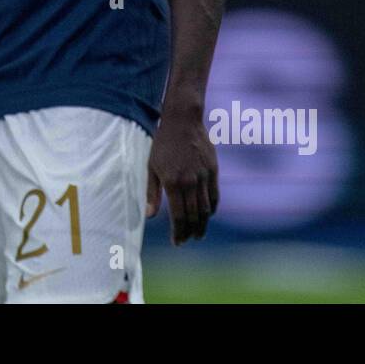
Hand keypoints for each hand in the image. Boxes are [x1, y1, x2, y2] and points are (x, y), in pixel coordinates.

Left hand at [146, 113, 218, 243]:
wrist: (183, 121)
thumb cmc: (162, 144)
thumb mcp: (151, 167)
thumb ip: (151, 193)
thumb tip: (149, 216)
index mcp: (173, 183)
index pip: (178, 216)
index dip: (178, 232)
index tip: (177, 242)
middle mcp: (190, 182)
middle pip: (193, 216)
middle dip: (190, 232)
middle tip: (186, 241)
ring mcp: (203, 176)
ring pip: (206, 209)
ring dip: (202, 225)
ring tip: (197, 234)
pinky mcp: (213, 170)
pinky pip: (215, 196)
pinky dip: (212, 209)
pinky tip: (207, 215)